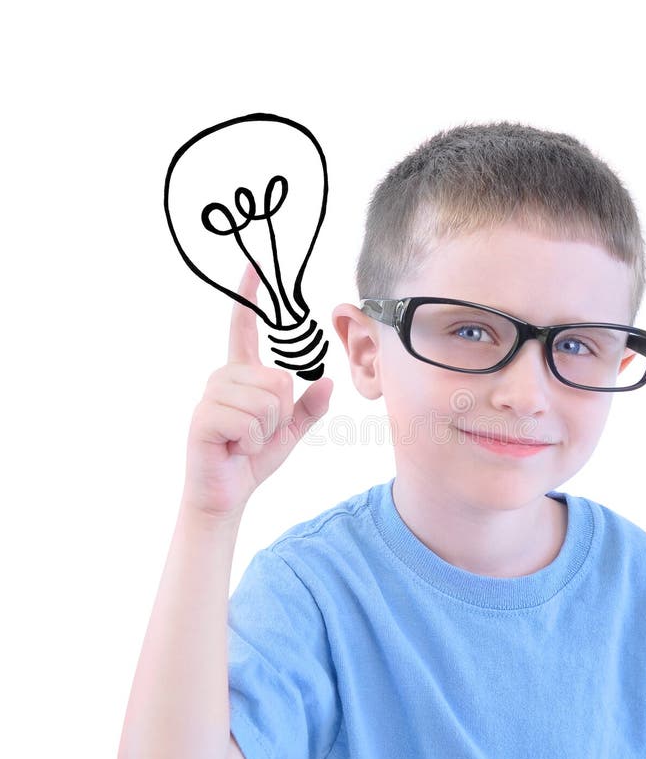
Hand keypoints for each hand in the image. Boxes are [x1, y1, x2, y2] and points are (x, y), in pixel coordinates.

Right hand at [182, 265, 332, 517]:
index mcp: (243, 375)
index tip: (253, 266)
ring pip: (267, 400)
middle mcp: (224, 377)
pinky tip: (236, 448)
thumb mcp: (290, 431)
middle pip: (278, 379)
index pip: (244, 328)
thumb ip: (308, 407)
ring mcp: (212, 396)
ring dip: (266, 430)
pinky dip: (253, 442)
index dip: (249, 297)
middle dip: (280, 414)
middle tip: (257, 432)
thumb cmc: (253, 458)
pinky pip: (250, 421)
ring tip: (245, 440)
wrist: (227, 493)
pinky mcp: (205, 418)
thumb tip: (328, 382)